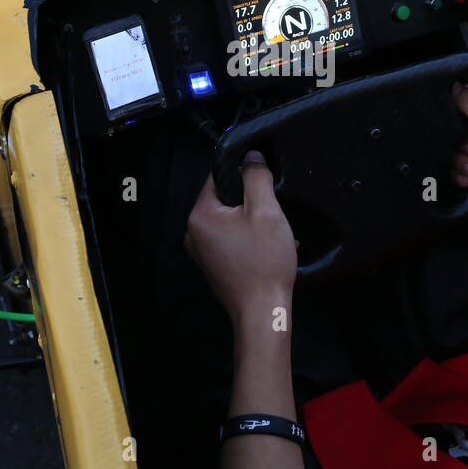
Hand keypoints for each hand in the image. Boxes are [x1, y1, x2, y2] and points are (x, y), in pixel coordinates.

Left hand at [184, 150, 297, 324]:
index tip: (262, 182)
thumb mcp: (266, 211)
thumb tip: (251, 156)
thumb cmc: (264, 263)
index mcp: (200, 216)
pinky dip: (251, 240)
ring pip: (231, 222)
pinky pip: (232, 241)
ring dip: (254, 222)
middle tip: (272, 213)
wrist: (263, 311)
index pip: (217, 177)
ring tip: (274, 234)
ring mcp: (202, 253)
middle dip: (251, 202)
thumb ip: (256, 177)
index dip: (242, 174)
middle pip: (225, 200)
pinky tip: (270, 248)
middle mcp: (193, 234)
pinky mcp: (214, 267)